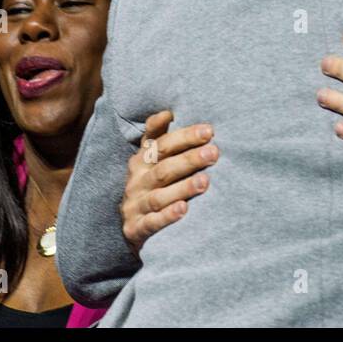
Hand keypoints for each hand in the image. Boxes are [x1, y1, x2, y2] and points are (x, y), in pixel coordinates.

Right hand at [120, 110, 217, 253]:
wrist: (128, 228)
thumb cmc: (151, 186)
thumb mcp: (153, 161)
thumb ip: (164, 139)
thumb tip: (176, 113)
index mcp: (142, 159)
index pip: (160, 143)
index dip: (182, 135)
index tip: (207, 129)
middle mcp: (137, 179)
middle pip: (164, 167)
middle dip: (190, 159)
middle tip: (215, 152)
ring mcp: (135, 204)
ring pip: (159, 195)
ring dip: (183, 187)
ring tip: (205, 182)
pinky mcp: (135, 228)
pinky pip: (152, 222)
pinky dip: (167, 216)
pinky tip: (184, 209)